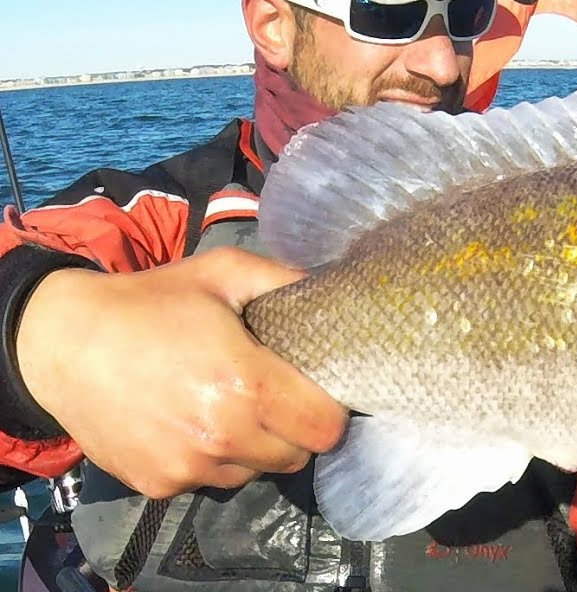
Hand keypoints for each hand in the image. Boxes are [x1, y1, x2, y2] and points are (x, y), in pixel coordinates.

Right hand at [16, 247, 347, 498]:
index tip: (317, 392)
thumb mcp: (222, 273)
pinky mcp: (158, 485)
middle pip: (296, 455)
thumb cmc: (151, 304)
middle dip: (295, 429)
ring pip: (255, 472)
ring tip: (227, 407)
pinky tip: (189, 423)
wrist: (62, 342)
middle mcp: (222, 437)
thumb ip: (284, 280)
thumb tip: (332, 290)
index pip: (326, 428)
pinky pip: (210, 481)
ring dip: (253, 448)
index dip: (329, 410)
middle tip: (274, 398)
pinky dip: (211, 460)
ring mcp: (188, 468)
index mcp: (248, 386)